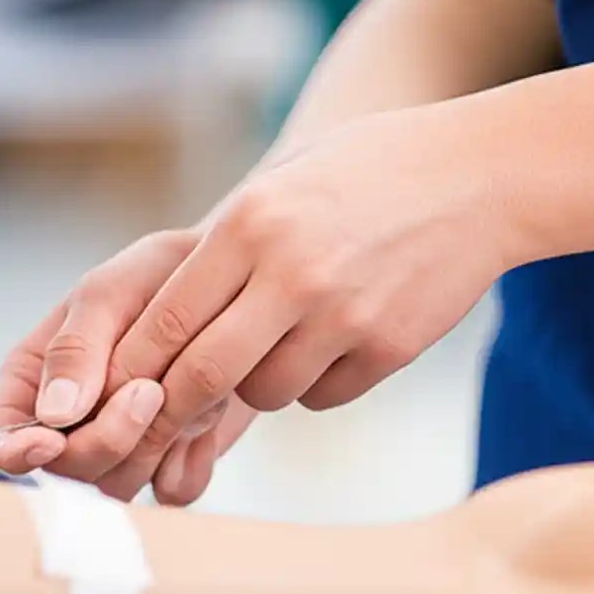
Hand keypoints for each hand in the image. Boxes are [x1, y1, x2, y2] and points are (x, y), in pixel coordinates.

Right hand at [0, 230, 256, 503]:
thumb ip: (75, 349)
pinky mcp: (170, 461)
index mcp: (35, 378)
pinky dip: (191, 459)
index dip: (19, 449)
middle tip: (149, 390)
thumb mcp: (109, 293)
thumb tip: (53, 415)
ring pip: (117, 486)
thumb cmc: (162, 275)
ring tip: (184, 385)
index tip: (51, 439)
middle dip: (106, 440)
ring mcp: (122, 446)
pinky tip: (207, 415)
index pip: (3, 435)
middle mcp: (72, 422)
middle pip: (65, 470)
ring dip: (156, 443)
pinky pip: (172, 489)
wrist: (240, 286)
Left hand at [97, 108, 505, 492]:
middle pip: (201, 375)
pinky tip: (332, 341)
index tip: (111, 393)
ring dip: (252, 388)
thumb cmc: (362, 174)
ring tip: (273, 345)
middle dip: (167, 409)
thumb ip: (221, 247)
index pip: (166, 320)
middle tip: (156, 419)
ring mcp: (344, 315)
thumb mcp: (279, 184)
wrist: (481, 175)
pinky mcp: (390, 348)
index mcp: (250, 225)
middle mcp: (291, 272)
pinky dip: (312, 385)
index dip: (132, 369)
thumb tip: (154, 326)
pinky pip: (321, 396)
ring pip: (264, 395)